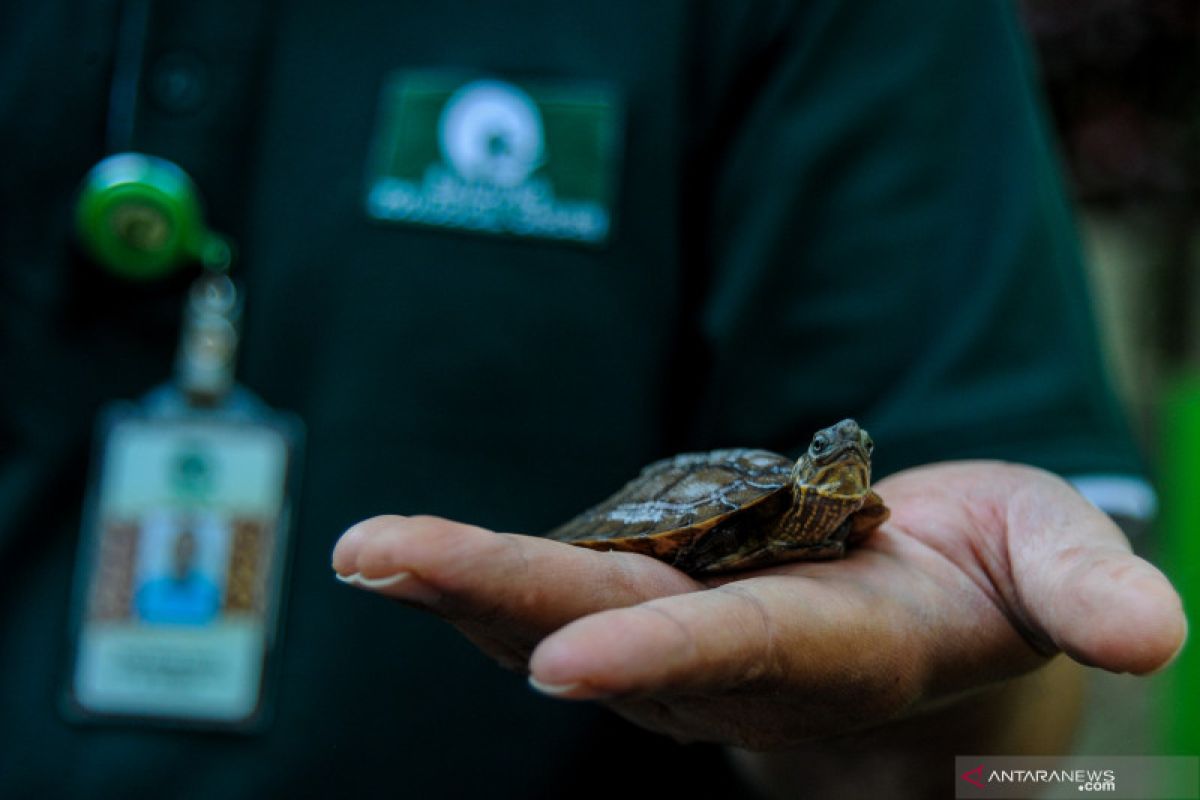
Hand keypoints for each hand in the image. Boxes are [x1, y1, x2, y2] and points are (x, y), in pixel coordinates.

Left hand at [330, 461, 1184, 750]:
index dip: (660, 653)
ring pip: (554, 615)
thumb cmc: (985, 580)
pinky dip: (472, 581)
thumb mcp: (1052, 560)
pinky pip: (548, 592)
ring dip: (457, 588)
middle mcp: (734, 659)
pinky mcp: (641, 605)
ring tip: (363, 549)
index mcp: (836, 647)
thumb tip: (1154, 632)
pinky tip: (398, 557)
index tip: (563, 657)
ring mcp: (673, 640)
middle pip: (607, 629)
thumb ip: (1083, 584)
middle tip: (377, 556)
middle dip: (497, 598)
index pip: (741, 653)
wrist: (915, 625)